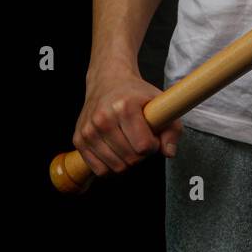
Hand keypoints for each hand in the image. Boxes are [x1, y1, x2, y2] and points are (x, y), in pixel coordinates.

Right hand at [74, 59, 183, 177]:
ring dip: (126, 161)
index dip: (153, 145)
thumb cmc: (136, 94)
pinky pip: (99, 170)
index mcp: (125, 106)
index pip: (144, 146)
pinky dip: (110, 166)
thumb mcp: (160, 104)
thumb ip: (172, 129)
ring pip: (115, 167)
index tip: (152, 135)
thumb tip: (169, 153)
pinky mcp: (79, 139)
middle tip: (140, 138)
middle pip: (130, 159)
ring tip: (128, 143)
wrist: (108, 81)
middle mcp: (103, 118)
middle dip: (141, 155)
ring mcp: (89, 129)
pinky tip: (115, 150)